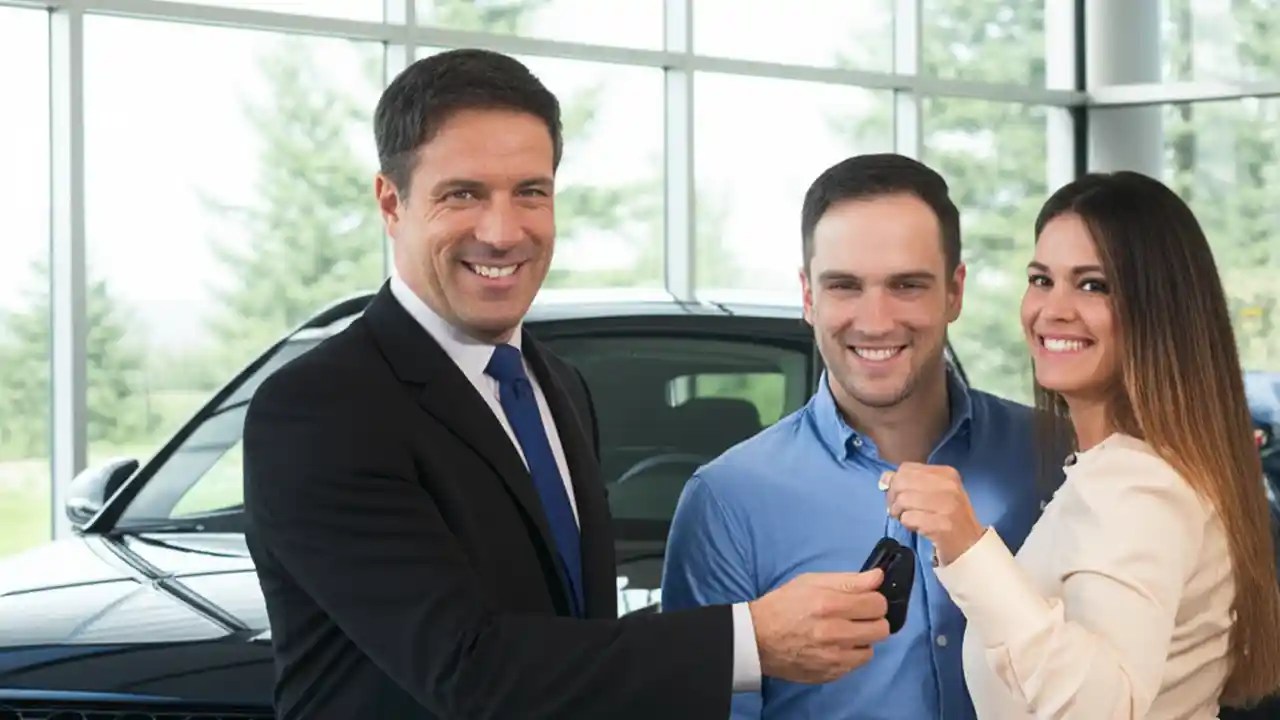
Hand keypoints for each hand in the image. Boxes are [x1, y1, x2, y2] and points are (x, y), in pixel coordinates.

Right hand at [748, 570, 889, 683]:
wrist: (757, 639)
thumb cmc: (783, 605)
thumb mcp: (811, 582)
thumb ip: (848, 580)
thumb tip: (878, 577)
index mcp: (830, 604)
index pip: (877, 604)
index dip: (874, 600)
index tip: (865, 600)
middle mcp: (835, 633)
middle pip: (881, 629)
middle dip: (872, 620)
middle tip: (857, 616)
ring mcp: (834, 658)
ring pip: (871, 649)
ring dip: (862, 639)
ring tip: (844, 633)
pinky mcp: (831, 674)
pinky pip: (856, 665)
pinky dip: (850, 655)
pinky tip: (834, 647)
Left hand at [884, 462, 985, 564]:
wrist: (970, 545)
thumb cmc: (950, 517)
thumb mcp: (935, 493)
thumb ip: (911, 482)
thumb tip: (885, 478)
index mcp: (946, 474)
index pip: (906, 469)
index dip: (896, 482)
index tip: (899, 496)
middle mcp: (948, 486)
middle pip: (902, 483)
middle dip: (893, 498)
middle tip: (898, 510)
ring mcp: (946, 506)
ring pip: (903, 500)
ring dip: (899, 513)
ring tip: (907, 519)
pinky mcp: (940, 525)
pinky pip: (908, 518)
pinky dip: (906, 524)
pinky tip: (915, 527)